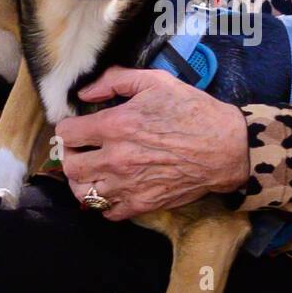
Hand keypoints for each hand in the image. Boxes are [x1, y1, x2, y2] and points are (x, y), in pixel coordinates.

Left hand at [56, 67, 249, 220]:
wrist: (225, 147)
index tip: (78, 128)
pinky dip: (105, 202)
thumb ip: (115, 81)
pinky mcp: (142, 204)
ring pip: (82, 192)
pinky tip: (114, 188)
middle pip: (69, 166)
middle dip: (71, 156)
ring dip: (83, 180)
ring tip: (94, 170)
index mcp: (116, 125)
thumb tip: (85, 92)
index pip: (66, 134)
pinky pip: (107, 211)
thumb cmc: (192, 111)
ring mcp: (128, 185)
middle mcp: (116, 158)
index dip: (68, 128)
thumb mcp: (155, 82)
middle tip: (83, 150)